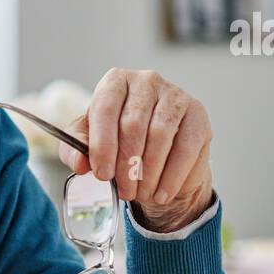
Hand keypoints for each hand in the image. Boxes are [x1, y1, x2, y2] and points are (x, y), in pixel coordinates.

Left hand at [57, 68, 213, 233]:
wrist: (158, 156)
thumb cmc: (119, 143)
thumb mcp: (89, 145)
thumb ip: (76, 150)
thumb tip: (79, 164)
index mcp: (115, 82)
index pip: (105, 109)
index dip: (103, 145)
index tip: (102, 174)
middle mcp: (146, 81)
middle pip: (133, 124)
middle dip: (126, 164)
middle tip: (123, 190)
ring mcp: (175, 95)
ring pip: (160, 135)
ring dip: (149, 172)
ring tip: (140, 193)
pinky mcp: (197, 115)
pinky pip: (185, 148)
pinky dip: (171, 176)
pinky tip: (161, 193)